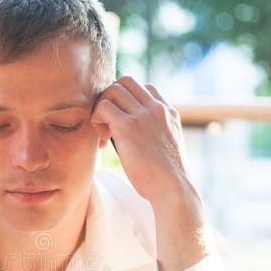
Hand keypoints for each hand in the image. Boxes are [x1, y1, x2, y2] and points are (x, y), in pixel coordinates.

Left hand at [92, 76, 186, 204]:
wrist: (173, 188)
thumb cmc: (167, 178)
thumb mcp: (167, 147)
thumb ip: (156, 134)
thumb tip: (139, 139)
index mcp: (169, 112)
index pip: (144, 88)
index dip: (128, 101)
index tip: (122, 123)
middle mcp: (157, 108)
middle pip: (125, 82)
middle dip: (112, 100)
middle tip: (109, 125)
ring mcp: (143, 114)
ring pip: (112, 90)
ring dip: (102, 109)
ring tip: (105, 135)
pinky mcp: (128, 126)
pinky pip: (103, 107)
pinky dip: (96, 120)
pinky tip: (103, 142)